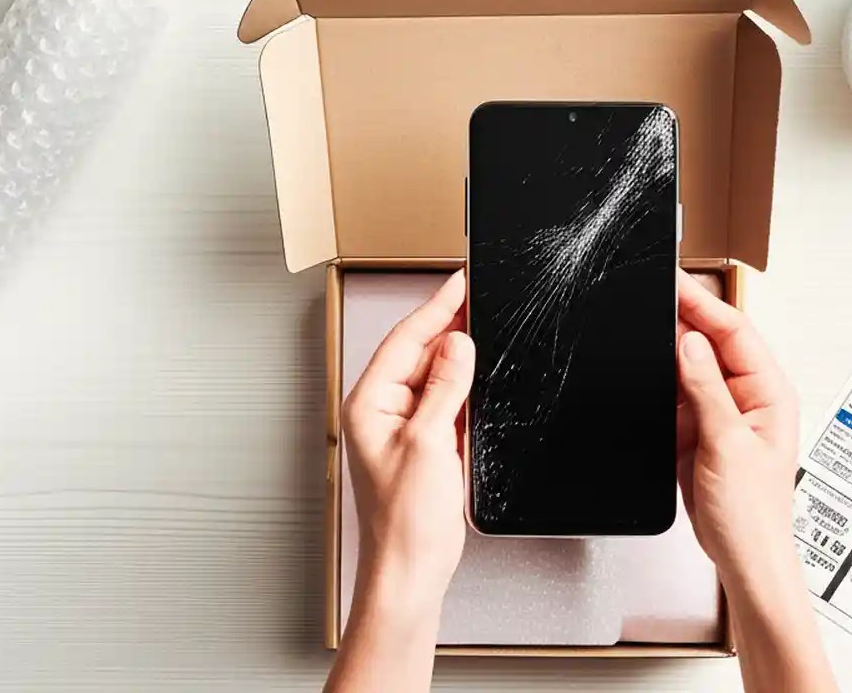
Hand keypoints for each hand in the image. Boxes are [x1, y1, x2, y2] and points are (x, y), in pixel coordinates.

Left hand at [341, 270, 473, 611]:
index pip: (405, 341)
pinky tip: (480, 376)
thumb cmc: (403, 523)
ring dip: (458, 355)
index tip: (459, 281)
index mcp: (368, 405)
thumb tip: (456, 343)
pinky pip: (445, 402)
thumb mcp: (428, 443)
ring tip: (484, 325)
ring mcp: (403, 429)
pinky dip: (464, 386)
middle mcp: (381, 412)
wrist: (411, 571)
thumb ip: (444, 388)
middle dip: (448, 324)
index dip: (435, 307)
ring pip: (434, 376)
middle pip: (419, 354)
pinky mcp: (425, 445)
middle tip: (478, 295)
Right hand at [675, 270, 800, 591]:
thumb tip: (691, 342)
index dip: (703, 304)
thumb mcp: (726, 444)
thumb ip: (706, 389)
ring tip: (647, 329)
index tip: (675, 284)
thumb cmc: (754, 515)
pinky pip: (678, 396)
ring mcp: (723, 414)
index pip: (735, 332)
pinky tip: (649, 374)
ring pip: (692, 368)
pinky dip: (663, 384)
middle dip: (685, 320)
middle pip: (713, 344)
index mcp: (770, 393)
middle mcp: (749, 398)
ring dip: (672, 353)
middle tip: (654, 296)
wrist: (743, 559)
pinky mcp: (701, 432)